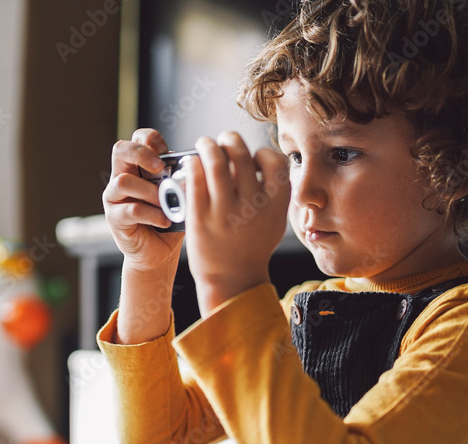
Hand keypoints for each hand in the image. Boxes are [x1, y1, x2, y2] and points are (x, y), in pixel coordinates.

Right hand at [102, 128, 183, 274]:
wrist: (159, 254)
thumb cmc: (170, 222)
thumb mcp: (180, 195)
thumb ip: (183, 179)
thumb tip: (197, 164)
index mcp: (139, 167)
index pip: (138, 139)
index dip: (151, 140)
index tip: (167, 153)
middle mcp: (122, 177)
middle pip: (121, 150)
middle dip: (141, 154)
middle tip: (159, 168)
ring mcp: (114, 197)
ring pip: (123, 181)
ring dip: (150, 191)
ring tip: (166, 204)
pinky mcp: (114, 217)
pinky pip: (131, 209)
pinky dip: (152, 214)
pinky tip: (165, 221)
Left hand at [184, 132, 289, 315]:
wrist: (232, 280)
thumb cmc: (251, 249)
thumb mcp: (274, 222)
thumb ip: (271, 194)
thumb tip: (256, 161)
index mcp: (275, 205)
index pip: (273, 161)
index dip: (261, 153)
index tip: (251, 157)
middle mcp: (251, 206)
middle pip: (241, 154)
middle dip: (230, 139)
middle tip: (223, 140)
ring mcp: (225, 211)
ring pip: (215, 161)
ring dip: (208, 145)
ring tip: (204, 144)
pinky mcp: (200, 217)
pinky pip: (196, 179)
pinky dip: (194, 164)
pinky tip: (193, 163)